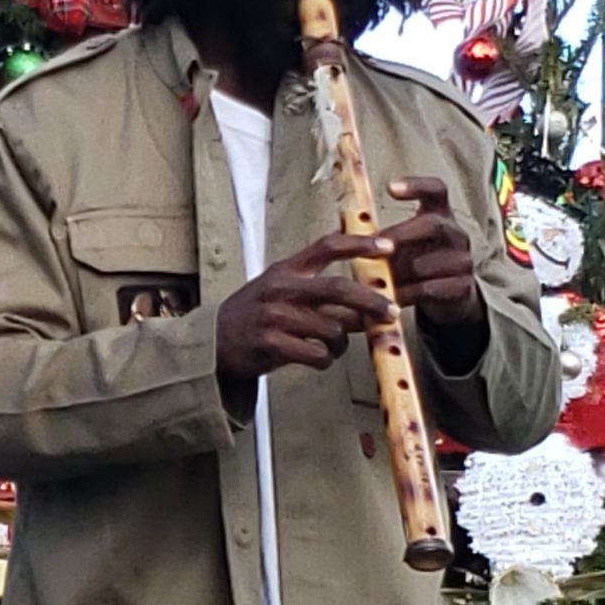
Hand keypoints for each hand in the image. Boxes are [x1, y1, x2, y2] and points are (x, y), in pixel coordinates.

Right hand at [215, 231, 397, 395]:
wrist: (213, 342)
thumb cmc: (254, 316)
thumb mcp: (280, 290)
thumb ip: (318, 290)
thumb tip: (366, 296)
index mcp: (286, 270)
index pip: (327, 246)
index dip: (360, 244)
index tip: (387, 246)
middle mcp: (281, 288)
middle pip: (338, 289)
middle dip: (371, 301)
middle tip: (391, 312)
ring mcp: (274, 316)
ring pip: (332, 328)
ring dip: (341, 342)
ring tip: (331, 346)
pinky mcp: (271, 343)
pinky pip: (317, 354)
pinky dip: (325, 360)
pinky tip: (317, 358)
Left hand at [383, 175, 487, 337]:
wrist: (447, 298)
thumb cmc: (415, 262)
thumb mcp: (400, 244)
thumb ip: (377, 233)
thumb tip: (343, 219)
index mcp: (439, 215)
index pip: (435, 190)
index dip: (416, 186)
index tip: (390, 188)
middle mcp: (455, 233)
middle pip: (432, 224)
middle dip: (400, 234)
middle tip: (375, 244)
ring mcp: (462, 260)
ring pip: (425, 264)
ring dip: (397, 273)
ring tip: (376, 280)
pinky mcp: (462, 287)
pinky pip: (428, 289)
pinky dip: (405, 294)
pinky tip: (390, 298)